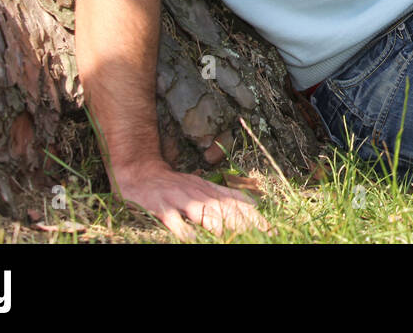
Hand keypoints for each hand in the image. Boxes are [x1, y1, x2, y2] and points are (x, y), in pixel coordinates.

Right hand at [112, 159, 272, 240]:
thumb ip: (225, 195)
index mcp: (210, 190)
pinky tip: (191, 239)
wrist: (142, 173)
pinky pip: (173, 220)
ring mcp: (180, 199)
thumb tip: (253, 203)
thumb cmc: (176, 185)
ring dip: (217, 225)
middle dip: (243, 223)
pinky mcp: (161, 206)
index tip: (270, 230)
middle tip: (259, 236)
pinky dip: (182, 229)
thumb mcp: (203, 187)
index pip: (236, 204)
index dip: (254, 217)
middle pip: (224, 210)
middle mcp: (198, 193)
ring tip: (231, 237)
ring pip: (202, 213)